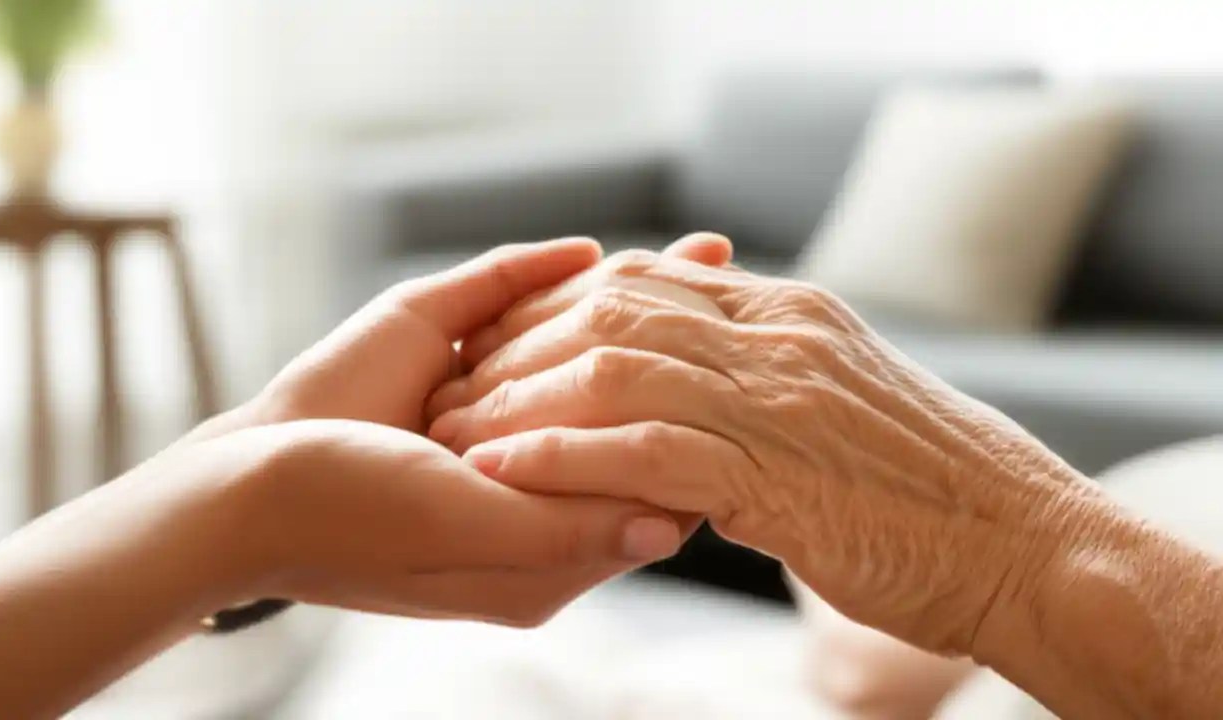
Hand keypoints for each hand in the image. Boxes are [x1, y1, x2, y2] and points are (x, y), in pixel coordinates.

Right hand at [196, 236, 730, 622]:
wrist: (249, 485)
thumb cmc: (361, 528)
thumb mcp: (479, 541)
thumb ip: (574, 530)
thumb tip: (676, 525)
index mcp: (535, 510)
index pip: (636, 464)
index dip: (696, 424)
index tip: (758, 384)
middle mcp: (518, 442)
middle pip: (618, 388)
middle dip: (685, 342)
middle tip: (746, 297)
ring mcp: (476, 383)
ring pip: (568, 334)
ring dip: (633, 296)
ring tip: (703, 255)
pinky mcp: (432, 333)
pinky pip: (496, 292)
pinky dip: (541, 267)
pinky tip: (589, 252)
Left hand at [426, 251, 1107, 656]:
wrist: (1027, 547)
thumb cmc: (933, 489)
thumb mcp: (846, 399)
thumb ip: (770, 372)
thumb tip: (700, 377)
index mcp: (792, 313)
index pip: (646, 281)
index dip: (557, 306)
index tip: (498, 338)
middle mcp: (778, 338)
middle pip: (612, 315)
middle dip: (519, 348)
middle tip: (454, 384)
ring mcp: (779, 400)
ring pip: (614, 372)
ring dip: (520, 401)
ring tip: (452, 433)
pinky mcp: (777, 475)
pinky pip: (646, 451)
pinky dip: (565, 456)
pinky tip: (504, 470)